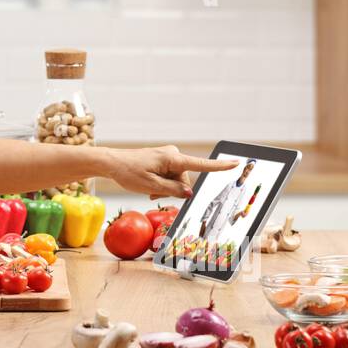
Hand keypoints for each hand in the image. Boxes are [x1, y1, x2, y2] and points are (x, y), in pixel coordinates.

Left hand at [102, 145, 238, 199]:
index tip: (235, 163)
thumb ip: (173, 191)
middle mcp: (173, 155)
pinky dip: (162, 184)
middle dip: (172, 190)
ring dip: (165, 188)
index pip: (200, 164)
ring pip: (177, 181)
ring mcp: (168, 157)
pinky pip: (170, 176)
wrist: (112, 163)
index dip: (219, 166)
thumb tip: (190, 193)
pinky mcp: (163, 160)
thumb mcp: (151, 187)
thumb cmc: (128, 173)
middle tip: (153, 192)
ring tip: (149, 189)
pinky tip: (150, 186)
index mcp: (172, 159)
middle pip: (184, 180)